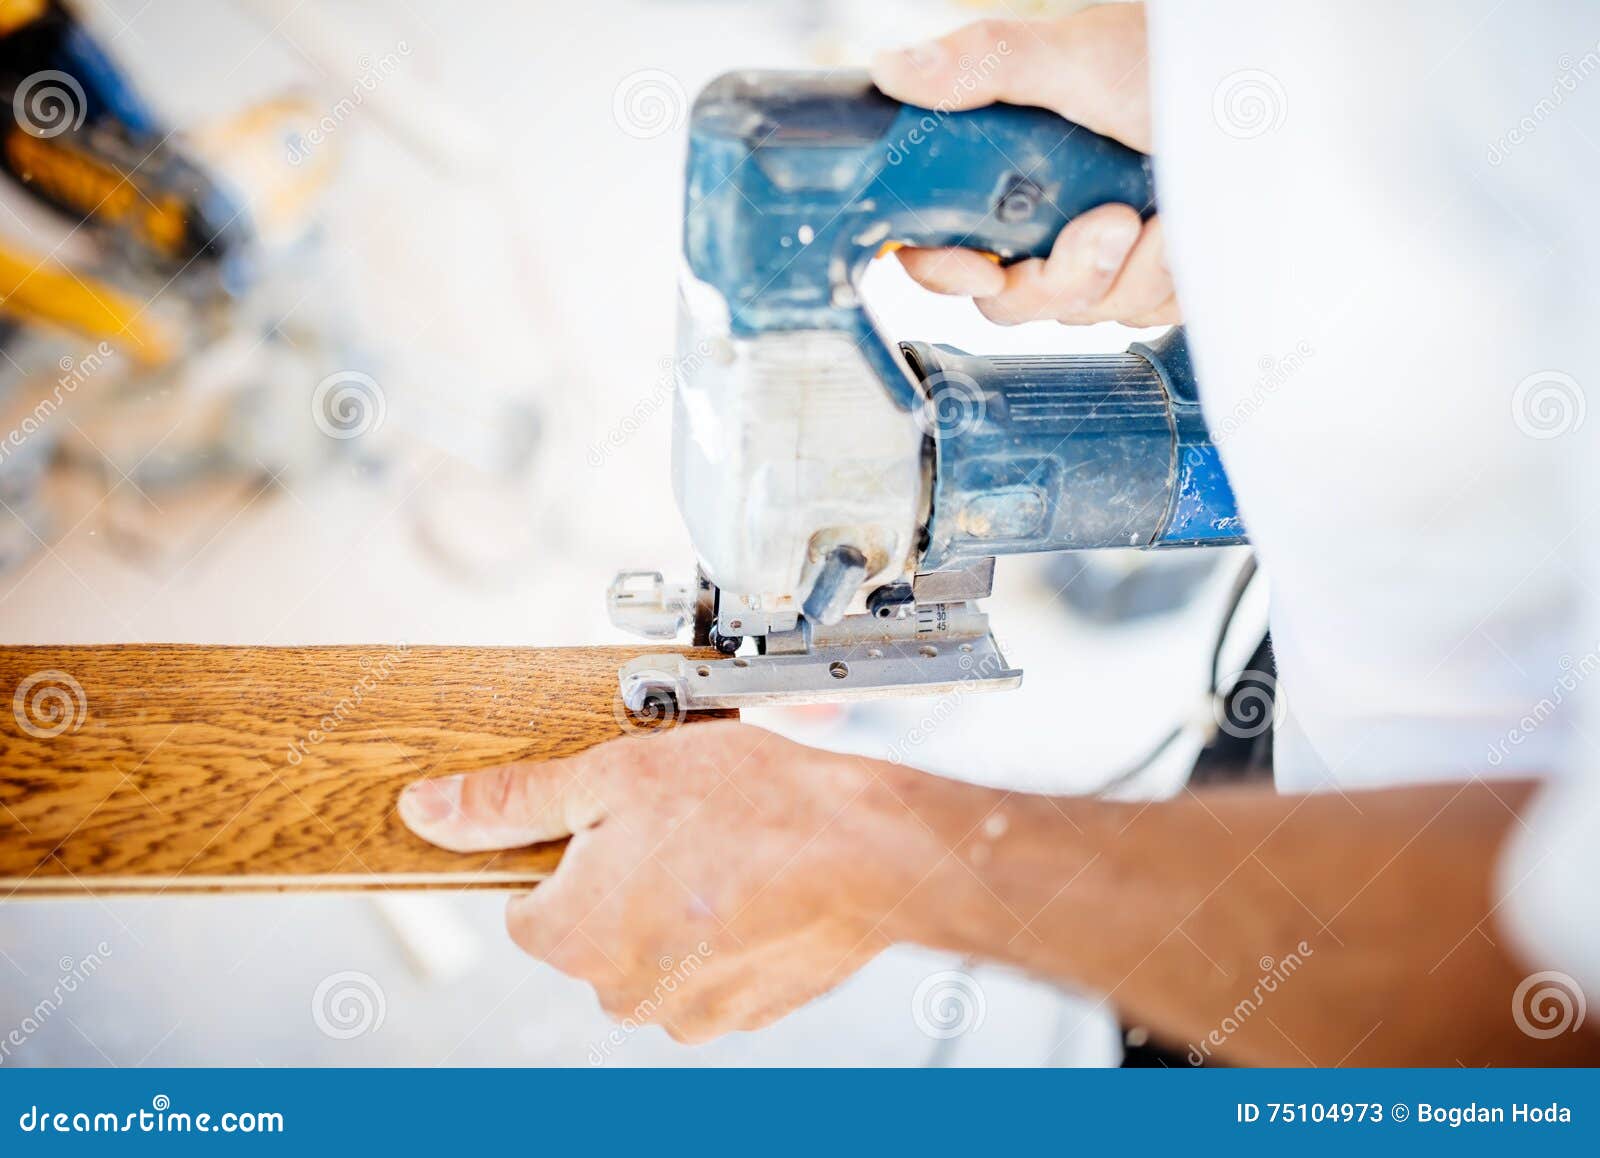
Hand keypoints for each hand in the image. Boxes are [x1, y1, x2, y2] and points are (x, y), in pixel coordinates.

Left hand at [397, 721, 961, 1043]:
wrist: (871, 851)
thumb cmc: (752, 807)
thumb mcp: (613, 775)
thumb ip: (511, 801)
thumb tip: (422, 809)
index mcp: (573, 936)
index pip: (528, 907)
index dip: (569, 854)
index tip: (616, 826)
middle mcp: (622, 992)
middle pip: (593, 933)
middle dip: (623, 884)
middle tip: (679, 828)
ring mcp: (691, 1014)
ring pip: (656, 954)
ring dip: (677, 911)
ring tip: (727, 853)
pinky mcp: (750, 1015)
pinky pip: (713, 973)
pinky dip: (726, 937)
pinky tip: (758, 887)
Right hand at [870, 3, 1177, 326]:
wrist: (1265, 86)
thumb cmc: (1170, 58)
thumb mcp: (1073, 58)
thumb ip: (983, 65)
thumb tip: (894, 67)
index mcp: (1002, 173)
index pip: (937, 249)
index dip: (947, 272)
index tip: (983, 271)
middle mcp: (1043, 219)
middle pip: (1012, 302)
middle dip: (1064, 275)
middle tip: (1109, 222)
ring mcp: (1100, 255)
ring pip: (1084, 312)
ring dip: (1128, 271)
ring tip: (1159, 208)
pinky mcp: (1153, 279)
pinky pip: (1143, 313)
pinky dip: (1169, 276)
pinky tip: (1184, 226)